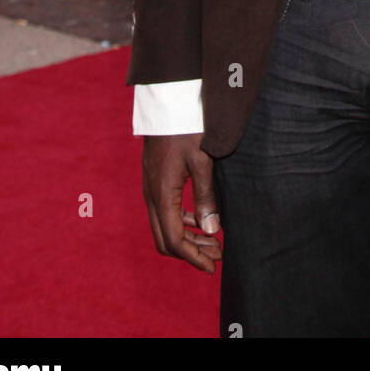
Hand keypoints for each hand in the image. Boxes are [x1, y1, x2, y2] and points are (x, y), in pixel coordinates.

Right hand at [142, 134, 221, 272]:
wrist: (167, 103)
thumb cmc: (186, 128)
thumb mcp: (202, 160)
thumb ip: (206, 196)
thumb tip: (212, 231)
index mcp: (162, 195)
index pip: (174, 240)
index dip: (194, 258)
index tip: (213, 267)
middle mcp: (152, 196)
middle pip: (166, 239)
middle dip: (191, 253)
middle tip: (218, 256)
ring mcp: (151, 189)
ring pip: (165, 227)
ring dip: (189, 239)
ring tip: (215, 242)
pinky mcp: (156, 182)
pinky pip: (165, 213)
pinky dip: (183, 223)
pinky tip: (202, 221)